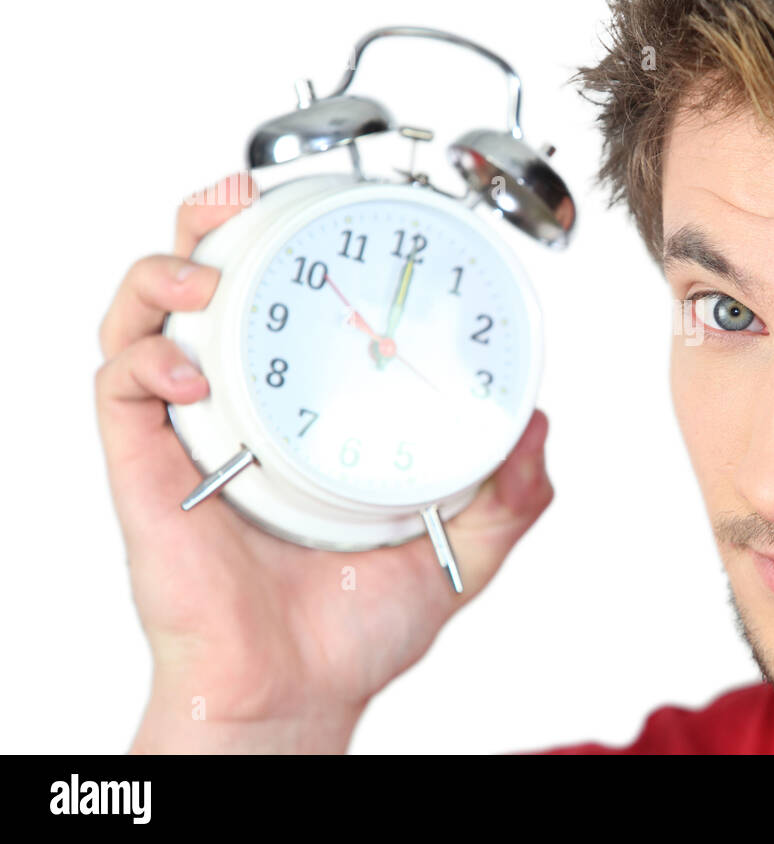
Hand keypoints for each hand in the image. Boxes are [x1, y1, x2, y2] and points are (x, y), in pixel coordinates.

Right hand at [95, 173, 554, 752]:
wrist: (297, 691)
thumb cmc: (357, 626)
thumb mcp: (460, 547)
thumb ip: (510, 492)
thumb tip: (539, 426)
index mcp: (307, 414)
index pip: (293, 308)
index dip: (299, 247)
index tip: (334, 209)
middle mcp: (245, 408)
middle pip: (209, 288)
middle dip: (213, 225)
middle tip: (243, 196)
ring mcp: (192, 432)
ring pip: (148, 317)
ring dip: (165, 271)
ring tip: (203, 268)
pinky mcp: (147, 466)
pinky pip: (120, 386)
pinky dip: (145, 354)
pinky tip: (190, 364)